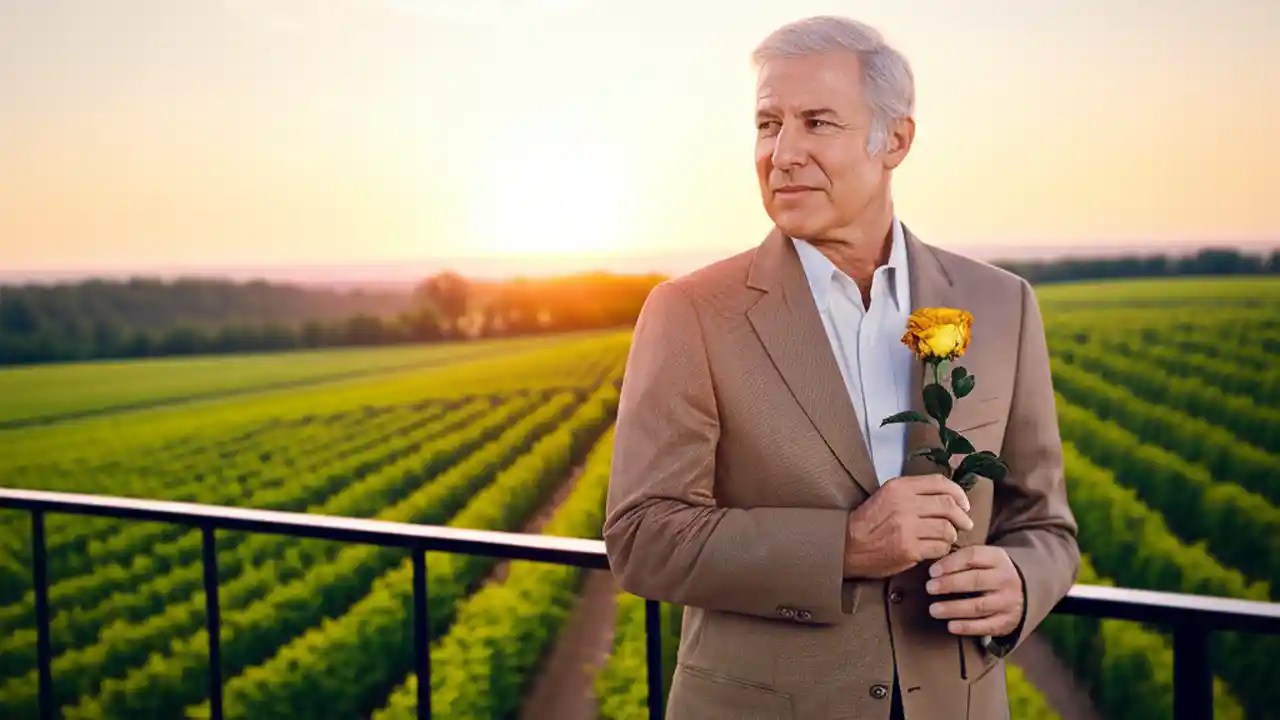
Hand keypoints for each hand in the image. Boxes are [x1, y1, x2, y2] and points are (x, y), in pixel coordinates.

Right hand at [843, 473, 973, 578]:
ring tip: (946, 537)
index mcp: (899, 487)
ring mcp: (907, 528)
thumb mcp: (887, 495)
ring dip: (951, 534)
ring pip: (947, 528)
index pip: (939, 483)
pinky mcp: (909, 549)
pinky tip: (936, 548)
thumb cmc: (868, 521)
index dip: (958, 493)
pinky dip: (943, 549)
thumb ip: (914, 492)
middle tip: (965, 523)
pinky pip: (939, 547)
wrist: (847, 545)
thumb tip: (948, 497)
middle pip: (948, 506)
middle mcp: (904, 504)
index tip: (964, 503)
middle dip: (962, 516)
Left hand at [925, 545, 1023, 636]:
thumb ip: (963, 560)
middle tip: (930, 588)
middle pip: (975, 580)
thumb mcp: (984, 559)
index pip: (973, 556)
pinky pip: (986, 626)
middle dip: (949, 584)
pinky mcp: (1006, 621)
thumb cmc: (992, 573)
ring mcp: (1007, 602)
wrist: (1025, 591)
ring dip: (953, 608)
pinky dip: (967, 627)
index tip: (932, 571)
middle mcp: (1005, 579)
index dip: (950, 563)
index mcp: (997, 559)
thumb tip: (935, 569)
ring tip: (934, 609)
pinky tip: (951, 626)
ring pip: (978, 606)